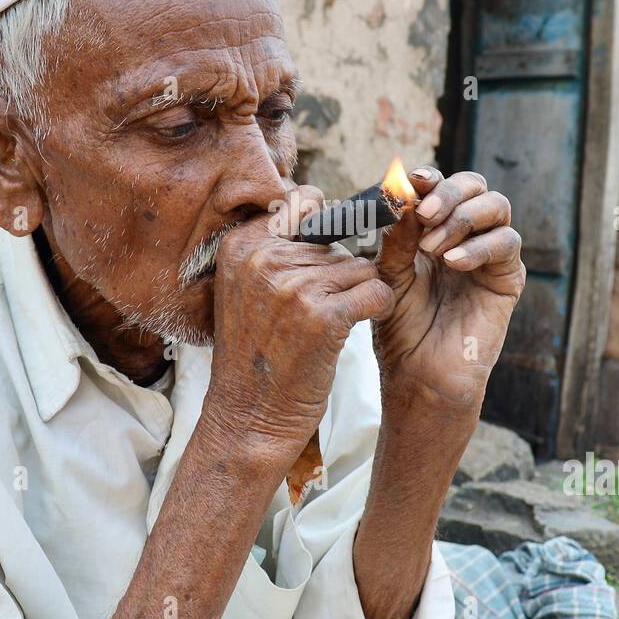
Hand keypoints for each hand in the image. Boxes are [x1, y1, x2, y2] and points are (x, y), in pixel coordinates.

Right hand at [203, 186, 392, 472]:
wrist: (248, 417)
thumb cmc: (255, 354)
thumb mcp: (244, 289)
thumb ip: (274, 248)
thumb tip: (322, 202)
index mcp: (241, 245)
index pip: (303, 201)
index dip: (323, 227)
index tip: (319, 262)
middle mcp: (264, 258)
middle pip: (337, 242)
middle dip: (337, 275)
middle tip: (312, 315)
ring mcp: (294, 286)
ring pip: (361, 268)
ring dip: (355, 297)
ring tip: (325, 329)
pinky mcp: (324, 317)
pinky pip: (377, 293)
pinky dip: (375, 311)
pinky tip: (349, 331)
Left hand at [373, 168, 523, 416]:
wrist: (418, 375)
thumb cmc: (400, 327)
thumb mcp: (389, 275)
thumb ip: (397, 237)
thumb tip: (402, 194)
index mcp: (433, 228)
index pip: (439, 186)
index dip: (429, 178)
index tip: (411, 182)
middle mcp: (465, 235)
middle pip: (473, 186)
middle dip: (448, 193)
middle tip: (423, 214)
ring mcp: (489, 254)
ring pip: (496, 205)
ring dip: (462, 217)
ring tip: (432, 247)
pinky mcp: (508, 278)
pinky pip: (507, 243)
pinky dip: (479, 246)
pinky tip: (452, 263)